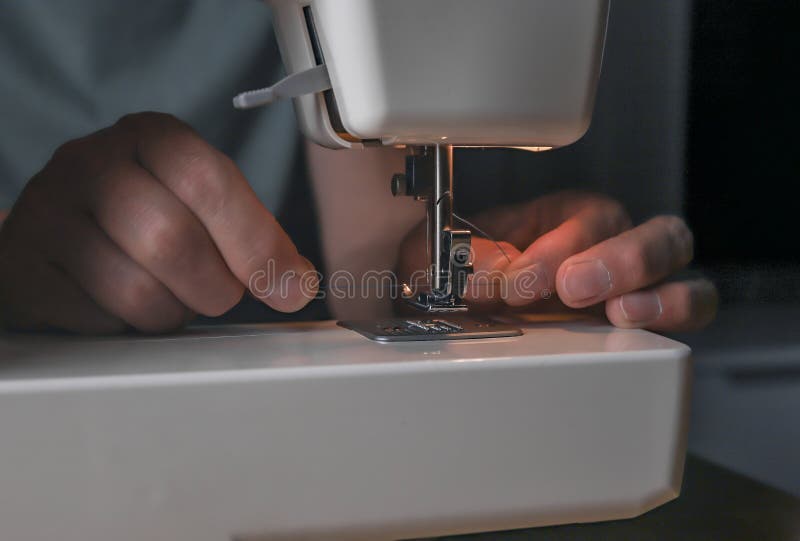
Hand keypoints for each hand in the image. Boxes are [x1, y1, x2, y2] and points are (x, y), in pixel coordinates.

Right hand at [0, 112, 316, 332]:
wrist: (54, 235)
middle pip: (171, 239)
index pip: (209, 180)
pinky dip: (128, 327)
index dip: (257, 243)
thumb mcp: (203, 208)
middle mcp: (91, 161)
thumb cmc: (143, 221)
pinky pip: (98, 320)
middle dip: (215, 288)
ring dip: (173, 312)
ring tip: (170, 297)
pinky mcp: (22, 267)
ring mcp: (47, 212)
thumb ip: (254, 237)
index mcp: (151, 137)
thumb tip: (296, 284)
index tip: (289, 288)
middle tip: (220, 295)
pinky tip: (124, 305)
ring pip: (136, 290)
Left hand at [399, 191, 716, 331]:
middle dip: (602, 257)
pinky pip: (691, 300)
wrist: (508, 313)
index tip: (507, 285)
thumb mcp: (463, 262)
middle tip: (566, 287)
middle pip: (630, 224)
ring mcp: (639, 274)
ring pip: (672, 251)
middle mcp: (608, 238)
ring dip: (644, 276)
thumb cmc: (494, 279)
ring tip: (615, 308)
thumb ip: (447, 257)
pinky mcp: (656, 312)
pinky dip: (671, 309)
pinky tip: (634, 321)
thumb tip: (439, 265)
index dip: (542, 252)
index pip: (571, 218)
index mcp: (563, 217)